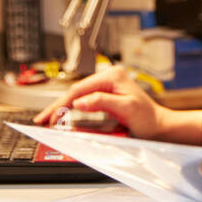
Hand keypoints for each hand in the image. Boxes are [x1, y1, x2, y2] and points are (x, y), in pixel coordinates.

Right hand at [32, 66, 167, 139]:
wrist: (159, 126)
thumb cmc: (148, 118)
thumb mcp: (125, 108)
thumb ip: (102, 102)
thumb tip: (80, 101)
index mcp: (113, 76)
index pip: (80, 89)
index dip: (62, 103)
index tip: (50, 116)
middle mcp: (109, 77)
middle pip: (76, 91)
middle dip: (58, 106)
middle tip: (42, 120)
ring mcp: (107, 86)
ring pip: (78, 96)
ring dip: (62, 107)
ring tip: (48, 119)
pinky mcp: (107, 95)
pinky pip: (84, 101)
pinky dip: (72, 109)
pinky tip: (62, 115)